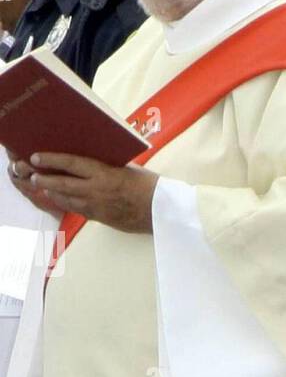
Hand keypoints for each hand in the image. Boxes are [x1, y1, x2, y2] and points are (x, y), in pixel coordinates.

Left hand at [15, 152, 156, 233]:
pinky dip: (66, 203)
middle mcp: (96, 191)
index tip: (36, 157)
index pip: (71, 164)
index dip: (51, 160)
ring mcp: (97, 207)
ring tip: (43, 186)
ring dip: (52, 193)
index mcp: (104, 174)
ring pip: (66, 200)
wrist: (161, 211)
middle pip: (62, 184)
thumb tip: (92, 160)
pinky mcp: (100, 218)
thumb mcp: (127, 168)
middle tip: (33, 174)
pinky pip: (77, 210)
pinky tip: (61, 199)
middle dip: (45, 179)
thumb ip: (107, 165)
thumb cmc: (148, 185)